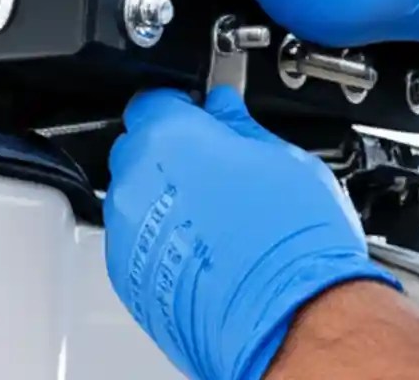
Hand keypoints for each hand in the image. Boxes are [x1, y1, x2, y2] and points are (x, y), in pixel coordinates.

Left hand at [103, 87, 398, 379]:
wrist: (290, 317)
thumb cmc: (292, 242)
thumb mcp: (282, 159)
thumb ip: (239, 127)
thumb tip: (225, 111)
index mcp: (170, 136)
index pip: (154, 100)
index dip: (181, 107)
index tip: (202, 118)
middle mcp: (136, 181)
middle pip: (138, 149)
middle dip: (170, 154)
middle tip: (216, 170)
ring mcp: (126, 231)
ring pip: (135, 198)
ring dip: (164, 199)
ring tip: (216, 219)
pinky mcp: (126, 276)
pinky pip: (136, 242)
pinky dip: (161, 241)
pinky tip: (203, 250)